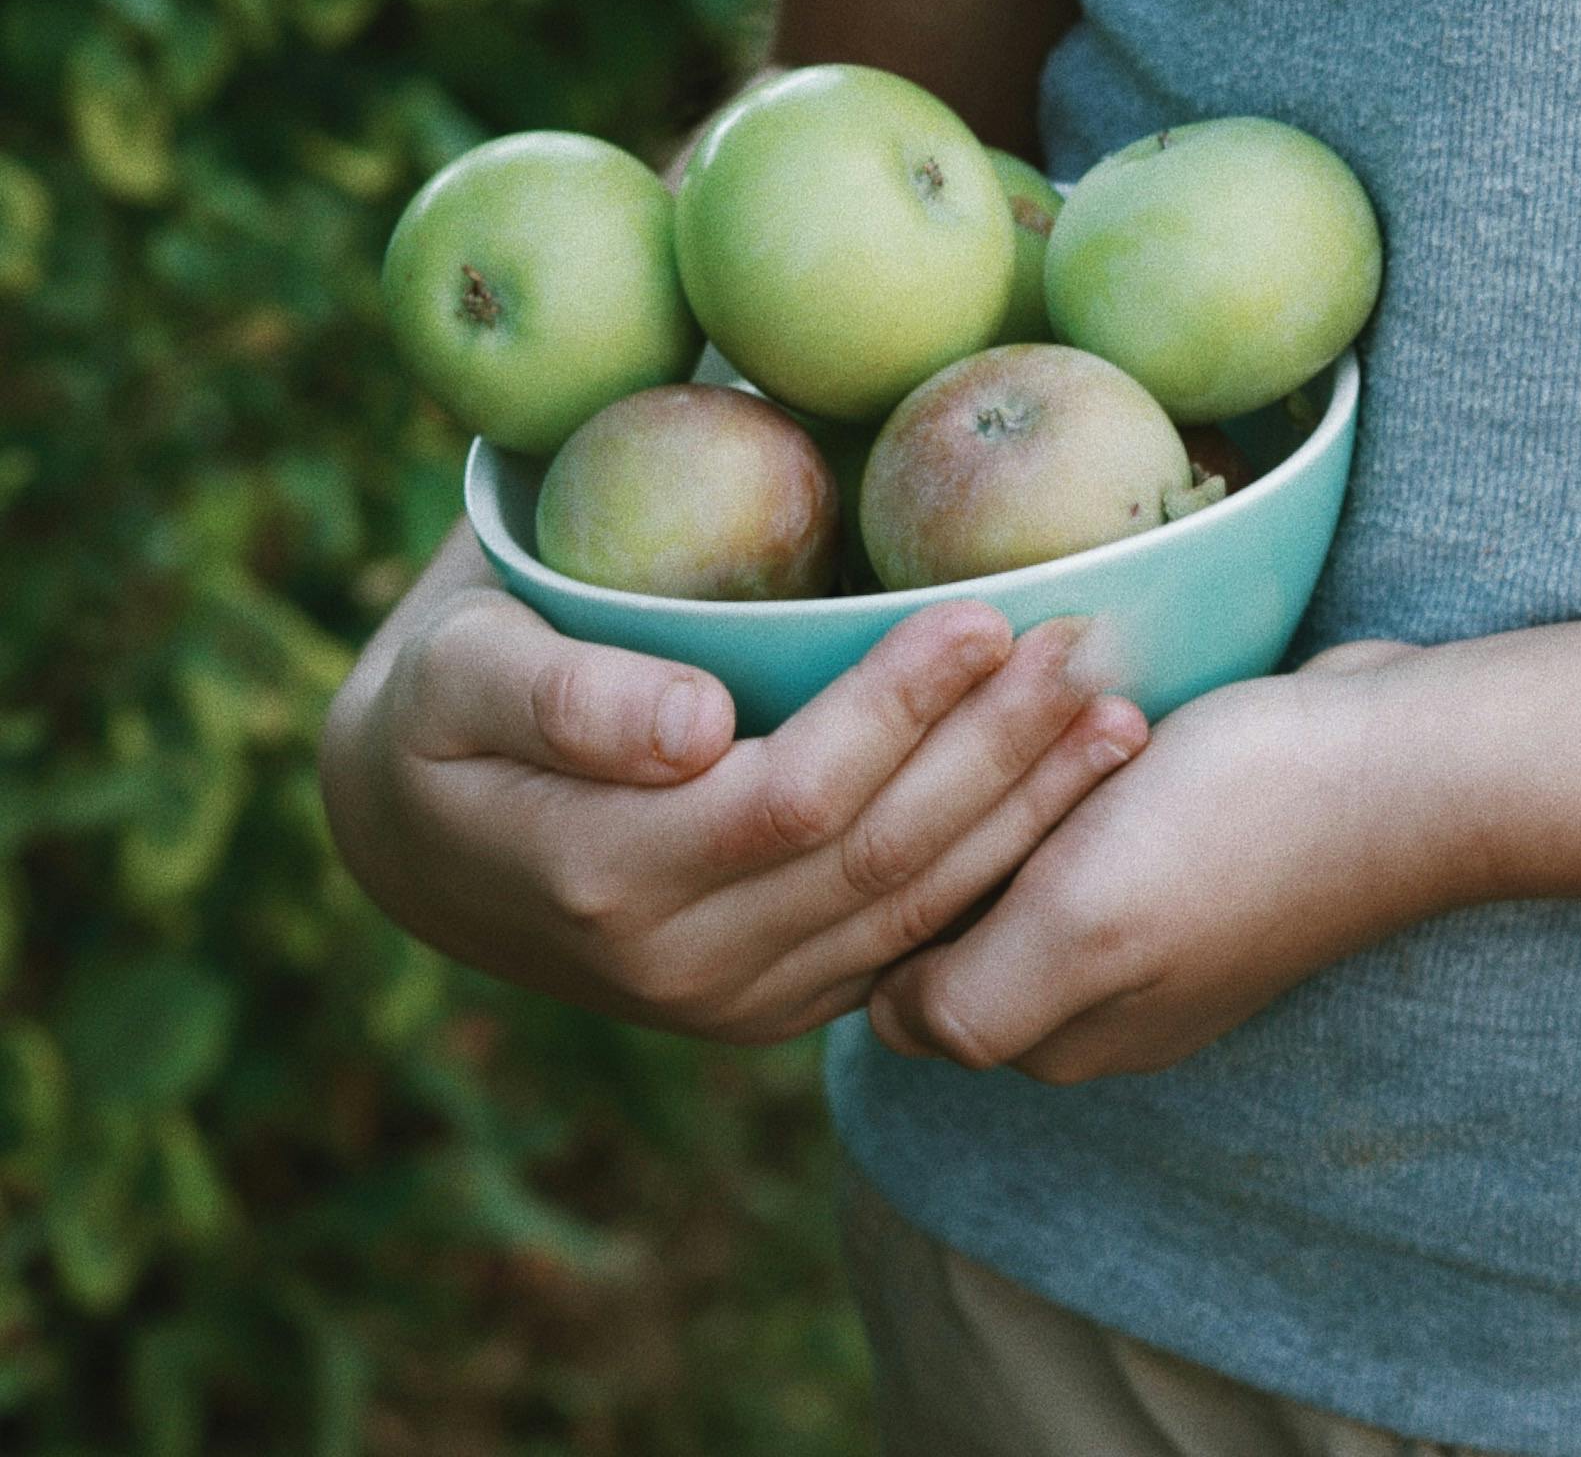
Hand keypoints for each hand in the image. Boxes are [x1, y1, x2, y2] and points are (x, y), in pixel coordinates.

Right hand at [319, 582, 1145, 1044]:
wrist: (422, 835)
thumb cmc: (442, 709)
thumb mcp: (453, 672)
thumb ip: (558, 696)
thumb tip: (690, 730)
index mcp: (603, 878)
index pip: (792, 798)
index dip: (896, 712)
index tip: (984, 614)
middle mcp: (680, 964)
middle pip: (881, 858)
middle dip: (998, 752)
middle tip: (1092, 649)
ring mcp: (736, 999)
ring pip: (915, 911)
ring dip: (1031, 816)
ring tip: (1122, 715)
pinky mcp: (778, 1002)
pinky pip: (911, 941)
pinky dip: (1003, 866)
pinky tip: (1077, 795)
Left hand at [867, 640, 1469, 1082]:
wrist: (1412, 760)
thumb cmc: (1244, 829)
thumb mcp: (1082, 928)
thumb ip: (969, 998)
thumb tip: (883, 1018)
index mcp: (1061, 1037)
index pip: (903, 986)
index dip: (895, 891)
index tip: (928, 798)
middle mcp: (1105, 1001)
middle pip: (958, 921)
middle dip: (958, 830)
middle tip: (990, 740)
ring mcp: (1158, 931)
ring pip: (1023, 861)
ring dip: (1023, 786)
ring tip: (1063, 716)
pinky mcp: (1197, 859)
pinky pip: (1093, 819)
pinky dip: (1085, 764)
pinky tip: (1126, 715)